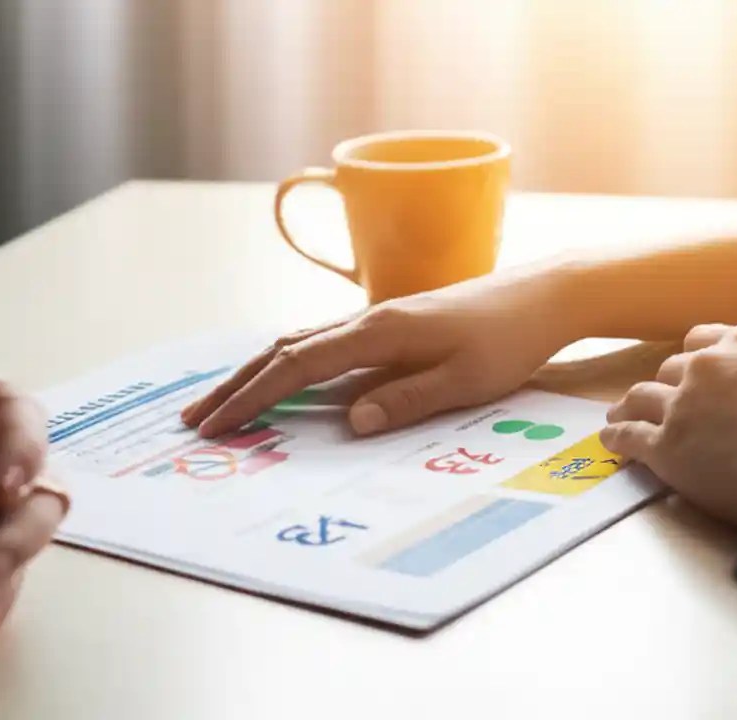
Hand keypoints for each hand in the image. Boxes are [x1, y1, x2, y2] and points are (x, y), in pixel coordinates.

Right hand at [183, 267, 575, 436]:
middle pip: (281, 351)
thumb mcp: (465, 381)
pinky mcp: (385, 326)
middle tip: (194, 418)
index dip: (253, 398)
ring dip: (254, 373)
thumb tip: (349, 421)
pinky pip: (318, 344)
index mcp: (377, 334)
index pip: (297, 368)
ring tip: (220, 401)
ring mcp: (372, 320)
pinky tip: (277, 377)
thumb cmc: (509, 339)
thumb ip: (406, 399)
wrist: (542, 295)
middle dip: (235, 385)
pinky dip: (283, 363)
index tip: (217, 426)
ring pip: (295, 344)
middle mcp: (364, 321)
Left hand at [601, 323, 736, 527]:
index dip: (699, 357)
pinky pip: (626, 435)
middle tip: (667, 404)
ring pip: (640, 396)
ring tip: (622, 415)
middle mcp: (708, 365)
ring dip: (631, 406)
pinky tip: (611, 441)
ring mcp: (680, 403)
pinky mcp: (663, 444)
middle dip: (670, 386)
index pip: (706, 338)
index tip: (694, 372)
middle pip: (672, 369)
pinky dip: (616, 436)